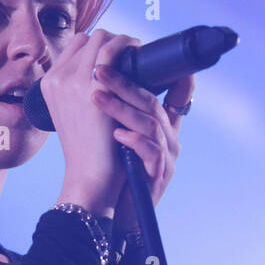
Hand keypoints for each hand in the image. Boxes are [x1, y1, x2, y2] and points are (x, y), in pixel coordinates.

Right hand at [45, 30, 149, 214]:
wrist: (90, 176)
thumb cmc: (89, 151)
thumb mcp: (74, 115)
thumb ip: (79, 92)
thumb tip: (101, 71)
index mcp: (49, 85)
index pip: (75, 47)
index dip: (98, 47)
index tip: (117, 56)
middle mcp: (56, 79)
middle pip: (89, 39)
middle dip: (112, 42)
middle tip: (131, 52)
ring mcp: (72, 82)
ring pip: (101, 39)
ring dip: (122, 41)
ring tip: (136, 51)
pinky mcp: (92, 88)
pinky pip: (111, 50)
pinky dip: (127, 46)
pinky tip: (138, 52)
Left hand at [95, 71, 193, 232]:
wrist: (111, 213)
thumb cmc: (114, 173)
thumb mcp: (116, 136)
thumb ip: (117, 111)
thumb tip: (97, 77)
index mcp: (160, 128)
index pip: (164, 91)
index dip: (156, 70)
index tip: (137, 50)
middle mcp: (167, 140)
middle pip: (151, 102)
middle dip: (125, 82)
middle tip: (99, 69)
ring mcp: (164, 159)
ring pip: (151, 124)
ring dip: (122, 108)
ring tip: (96, 96)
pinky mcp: (157, 178)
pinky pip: (151, 154)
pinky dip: (134, 141)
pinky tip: (117, 134)